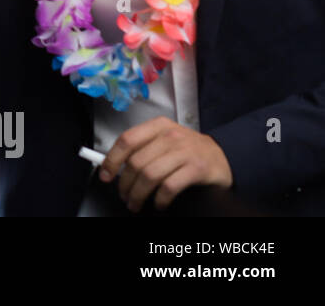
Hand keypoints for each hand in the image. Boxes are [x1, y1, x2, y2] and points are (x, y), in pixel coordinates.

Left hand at [101, 116, 233, 211]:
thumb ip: (142, 148)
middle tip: (124, 196)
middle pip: (136, 162)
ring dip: (138, 195)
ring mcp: (185, 151)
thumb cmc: (189, 150)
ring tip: (136, 203)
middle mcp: (171, 135)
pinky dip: (160, 199)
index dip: (112, 160)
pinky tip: (158, 204)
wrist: (224, 156)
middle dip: (125, 185)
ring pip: (150, 175)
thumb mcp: (164, 140)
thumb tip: (113, 165)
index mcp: (158, 126)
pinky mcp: (197, 168)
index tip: (106, 175)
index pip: (127, 140)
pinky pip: (169, 186)